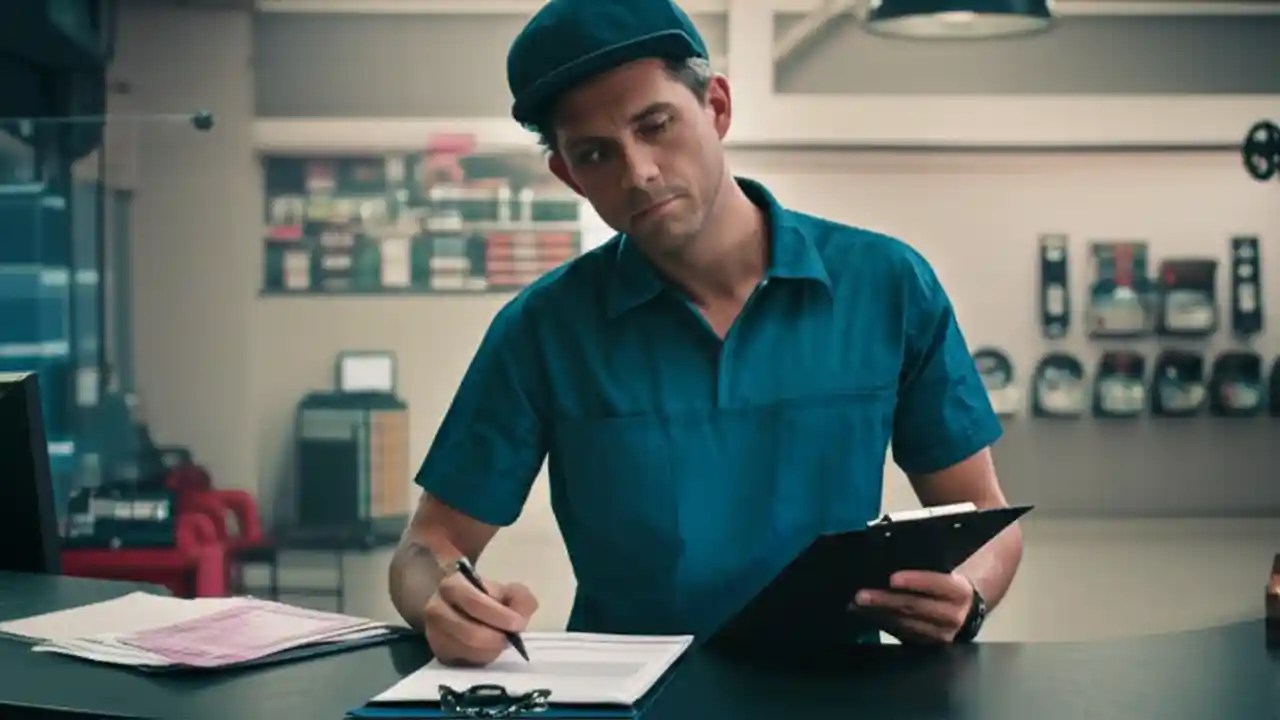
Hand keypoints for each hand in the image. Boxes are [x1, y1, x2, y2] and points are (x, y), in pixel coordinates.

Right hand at [422, 570, 538, 666]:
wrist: (463, 612)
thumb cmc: (487, 600)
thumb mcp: (507, 591)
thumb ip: (520, 598)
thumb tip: (519, 616)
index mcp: (452, 586)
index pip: (472, 600)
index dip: (498, 615)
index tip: (518, 624)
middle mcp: (436, 609)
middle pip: (469, 632)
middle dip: (495, 638)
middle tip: (510, 639)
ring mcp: (434, 633)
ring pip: (467, 650)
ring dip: (490, 650)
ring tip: (500, 642)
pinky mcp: (439, 654)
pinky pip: (463, 663)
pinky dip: (482, 659)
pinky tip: (488, 650)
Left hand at [852, 570, 973, 644]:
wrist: (966, 609)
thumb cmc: (948, 581)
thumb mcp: (947, 571)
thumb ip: (927, 566)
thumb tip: (892, 559)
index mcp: (959, 591)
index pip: (938, 584)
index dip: (916, 581)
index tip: (892, 579)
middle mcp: (953, 615)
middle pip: (916, 607)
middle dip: (886, 601)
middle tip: (861, 595)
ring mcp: (941, 634)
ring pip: (907, 624)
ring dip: (879, 615)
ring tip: (857, 606)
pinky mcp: (929, 645)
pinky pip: (903, 634)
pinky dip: (884, 624)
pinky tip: (867, 616)